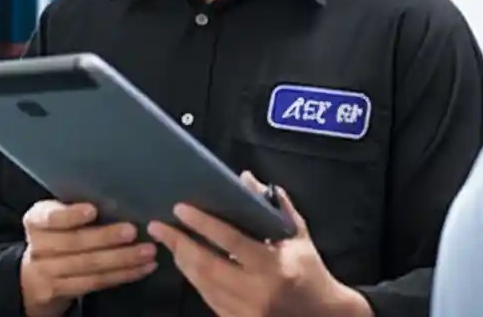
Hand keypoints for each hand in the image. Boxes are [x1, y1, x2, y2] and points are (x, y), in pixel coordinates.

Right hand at [19, 200, 157, 316]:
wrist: (34, 277)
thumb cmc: (55, 237)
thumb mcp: (54, 217)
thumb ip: (73, 209)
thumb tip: (116, 199)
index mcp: (36, 221)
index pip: (51, 217)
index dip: (71, 215)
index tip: (92, 210)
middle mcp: (38, 247)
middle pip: (74, 243)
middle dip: (105, 237)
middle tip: (132, 231)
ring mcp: (47, 273)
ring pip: (89, 266)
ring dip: (122, 259)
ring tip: (146, 251)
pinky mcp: (61, 291)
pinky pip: (96, 282)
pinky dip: (123, 275)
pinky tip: (141, 268)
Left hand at [148, 172, 371, 316]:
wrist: (323, 316)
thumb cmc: (310, 270)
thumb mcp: (298, 235)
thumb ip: (274, 206)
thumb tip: (246, 179)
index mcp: (274, 266)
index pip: (231, 241)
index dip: (203, 225)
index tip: (180, 209)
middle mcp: (257, 291)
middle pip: (207, 266)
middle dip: (179, 244)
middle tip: (158, 226)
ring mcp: (246, 312)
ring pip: (203, 285)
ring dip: (182, 262)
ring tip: (168, 241)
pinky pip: (209, 300)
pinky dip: (195, 280)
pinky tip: (185, 264)